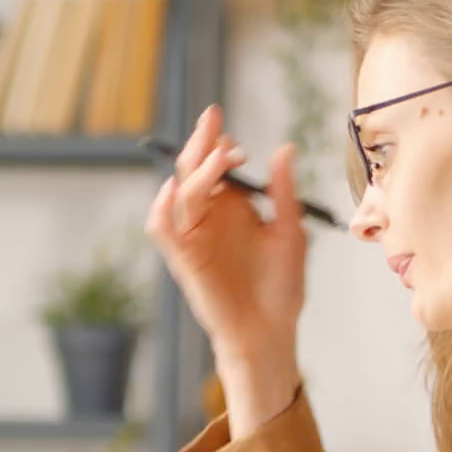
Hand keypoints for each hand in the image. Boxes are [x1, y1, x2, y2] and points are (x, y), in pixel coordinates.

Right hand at [144, 105, 306, 435]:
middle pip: (194, 170)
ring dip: (195, 171)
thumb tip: (285, 149)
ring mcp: (194, 236)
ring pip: (181, 192)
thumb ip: (284, 193)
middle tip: (213, 122)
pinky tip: (174, 190)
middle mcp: (211, 216)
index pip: (218, 165)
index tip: (238, 144)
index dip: (221, 146)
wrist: (269, 329)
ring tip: (218, 158)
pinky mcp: (183, 258)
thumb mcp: (290, 232)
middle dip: (201, 143)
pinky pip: (161, 228)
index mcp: (234, 207)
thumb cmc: (282, 286)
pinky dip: (161, 208)